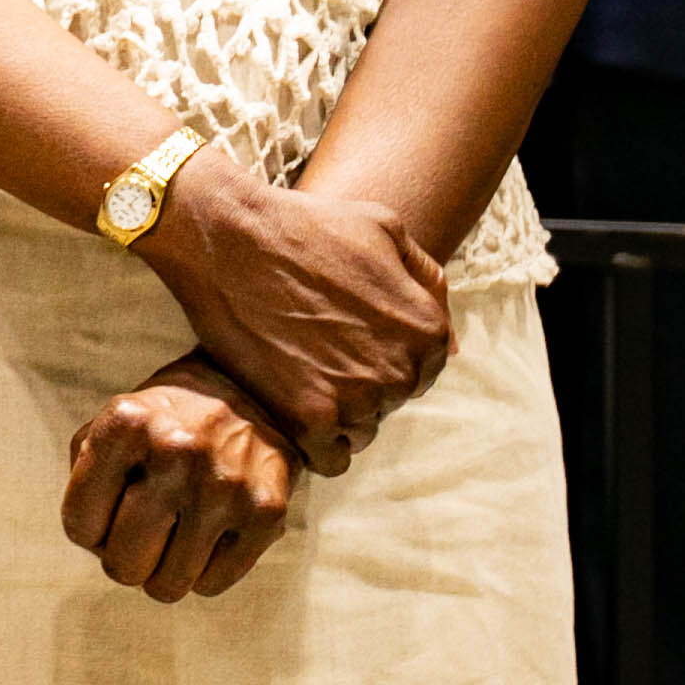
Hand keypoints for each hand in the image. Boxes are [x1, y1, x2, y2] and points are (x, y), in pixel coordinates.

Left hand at [62, 366, 293, 600]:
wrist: (257, 392)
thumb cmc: (169, 421)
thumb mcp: (116, 421)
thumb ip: (86, 471)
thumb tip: (93, 539)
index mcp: (126, 424)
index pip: (79, 525)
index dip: (89, 530)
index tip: (109, 514)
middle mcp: (175, 452)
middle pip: (122, 563)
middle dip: (125, 558)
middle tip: (143, 534)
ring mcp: (224, 485)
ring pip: (167, 586)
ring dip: (163, 572)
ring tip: (175, 536)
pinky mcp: (266, 513)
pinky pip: (211, 585)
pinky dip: (203, 574)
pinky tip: (210, 536)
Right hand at [152, 157, 452, 477]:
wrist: (230, 237)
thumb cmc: (307, 225)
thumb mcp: (385, 229)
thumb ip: (427, 282)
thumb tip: (455, 345)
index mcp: (426, 328)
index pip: (426, 366)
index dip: (388, 349)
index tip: (352, 334)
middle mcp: (400, 370)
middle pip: (394, 399)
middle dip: (364, 380)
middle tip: (320, 348)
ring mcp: (355, 399)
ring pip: (363, 430)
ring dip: (338, 412)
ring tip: (301, 372)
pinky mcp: (308, 419)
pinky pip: (331, 459)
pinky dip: (315, 443)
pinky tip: (293, 408)